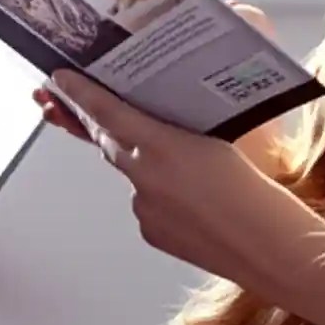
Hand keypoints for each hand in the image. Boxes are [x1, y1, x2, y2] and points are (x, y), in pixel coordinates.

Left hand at [29, 2, 321, 289]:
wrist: (265, 246)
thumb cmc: (253, 190)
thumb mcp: (219, 141)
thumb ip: (180, 134)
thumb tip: (162, 133)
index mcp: (161, 144)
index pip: (107, 111)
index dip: (80, 93)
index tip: (59, 78)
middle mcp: (144, 176)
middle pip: (110, 141)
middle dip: (104, 124)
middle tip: (102, 107)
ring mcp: (144, 207)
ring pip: (133, 176)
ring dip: (145, 167)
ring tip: (186, 172)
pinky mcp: (150, 232)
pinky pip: (146, 206)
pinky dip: (159, 199)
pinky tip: (191, 204)